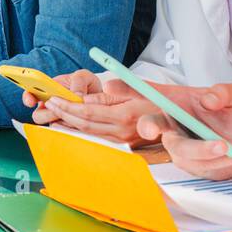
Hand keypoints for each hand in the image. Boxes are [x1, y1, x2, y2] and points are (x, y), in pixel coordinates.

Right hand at [21, 69, 100, 122]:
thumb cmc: (87, 85)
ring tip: (76, 114)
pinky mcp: (68, 130)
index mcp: (47, 91)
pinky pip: (65, 133)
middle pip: (38, 116)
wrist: (99, 98)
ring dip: (62, 121)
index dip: (27, 98)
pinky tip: (82, 121)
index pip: (30, 95)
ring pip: (51, 126)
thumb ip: (78, 81)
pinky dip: (73, 128)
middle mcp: (49, 107)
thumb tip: (76, 94)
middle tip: (59, 110)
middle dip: (47, 114)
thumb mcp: (84, 76)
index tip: (31, 102)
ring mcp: (57, 119)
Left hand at [30, 72, 160, 147]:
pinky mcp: (122, 142)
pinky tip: (70, 126)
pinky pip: (96, 136)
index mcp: (125, 116)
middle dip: (64, 114)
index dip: (69, 106)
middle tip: (50, 104)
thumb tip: (91, 94)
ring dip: (68, 125)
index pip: (88, 112)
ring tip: (52, 116)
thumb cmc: (163, 101)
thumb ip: (116, 92)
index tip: (56, 98)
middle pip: (85, 124)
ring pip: (88, 133)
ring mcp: (122, 139)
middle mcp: (122, 131)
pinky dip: (80, 130)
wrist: (182, 120)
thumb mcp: (141, 89)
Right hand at [136, 82, 231, 179]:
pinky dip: (228, 159)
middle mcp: (173, 125)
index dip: (128, 89)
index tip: (110, 85)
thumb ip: (224, 92)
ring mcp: (181, 147)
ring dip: (205, 149)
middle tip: (152, 131)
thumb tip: (209, 99)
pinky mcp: (193, 166)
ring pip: (183, 151)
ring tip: (227, 145)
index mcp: (176, 102)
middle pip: (151, 126)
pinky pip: (204, 165)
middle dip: (148, 128)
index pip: (149, 93)